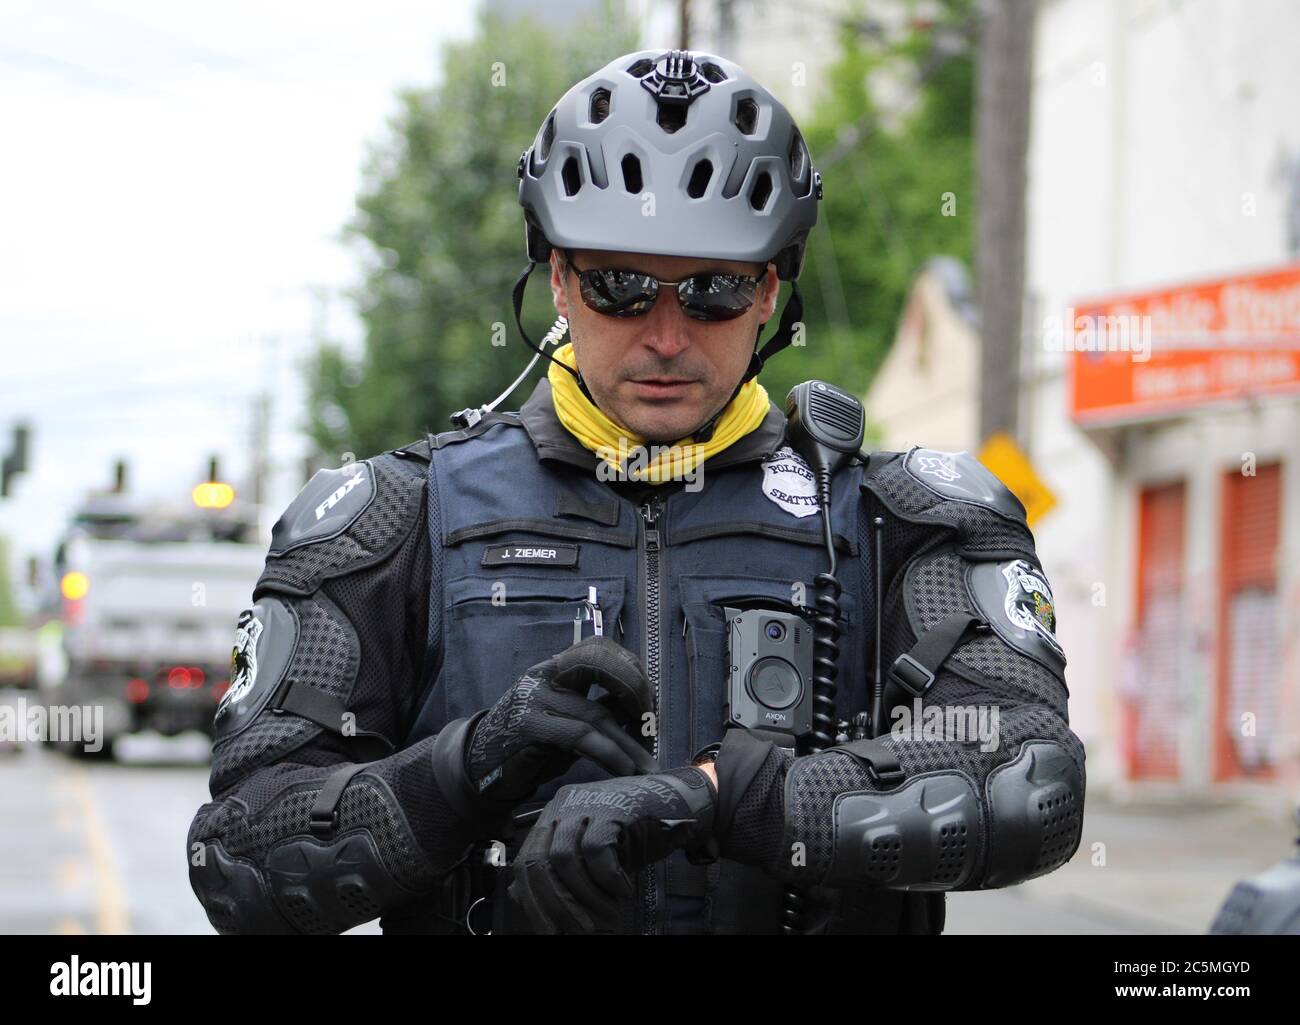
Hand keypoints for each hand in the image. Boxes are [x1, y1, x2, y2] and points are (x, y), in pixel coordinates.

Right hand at [430, 636, 657, 829]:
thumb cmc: (529, 745)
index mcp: (555, 667)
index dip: (631, 673)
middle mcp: (544, 674)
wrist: (478, 769)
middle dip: (635, 695)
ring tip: (647, 766)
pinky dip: (609, 754)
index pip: (600, 650)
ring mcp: (533, 698)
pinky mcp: (528, 726)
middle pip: (600, 664)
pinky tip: (625, 770)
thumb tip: (642, 707)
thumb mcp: (567, 720)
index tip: (649, 708)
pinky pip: (579, 737)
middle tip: (652, 729)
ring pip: (595, 713)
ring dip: (629, 743)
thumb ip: (597, 708)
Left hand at [508, 767, 716, 933]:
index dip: (533, 900)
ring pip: (564, 860)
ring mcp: (586, 803)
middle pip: (538, 862)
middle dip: (556, 904)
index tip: (550, 929)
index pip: (525, 861)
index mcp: (553, 816)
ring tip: (607, 914)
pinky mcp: (611, 806)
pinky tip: (623, 889)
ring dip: (584, 897)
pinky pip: (597, 851)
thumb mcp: (594, 852)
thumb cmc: (636, 830)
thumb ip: (563, 870)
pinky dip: (608, 879)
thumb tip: (525, 898)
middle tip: (579, 930)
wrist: (681, 800)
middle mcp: (562, 806)